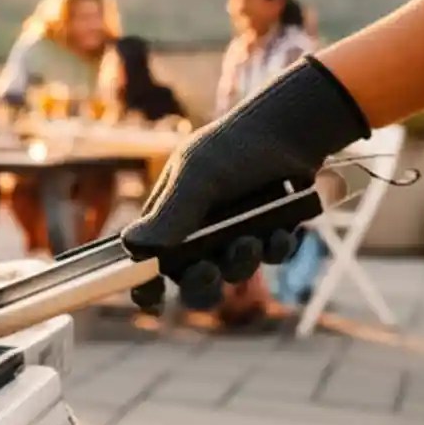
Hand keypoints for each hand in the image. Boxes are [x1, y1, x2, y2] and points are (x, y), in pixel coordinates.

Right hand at [120, 57, 370, 311]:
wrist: (290, 129)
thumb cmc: (233, 148)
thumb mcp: (197, 178)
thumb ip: (170, 215)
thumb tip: (132, 246)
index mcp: (169, 220)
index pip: (146, 265)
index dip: (145, 285)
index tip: (151, 295)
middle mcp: (199, 234)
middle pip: (191, 283)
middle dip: (200, 283)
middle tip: (207, 271)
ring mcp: (236, 236)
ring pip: (233, 273)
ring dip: (241, 261)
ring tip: (251, 238)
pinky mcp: (271, 235)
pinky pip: (270, 257)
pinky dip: (275, 248)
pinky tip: (281, 231)